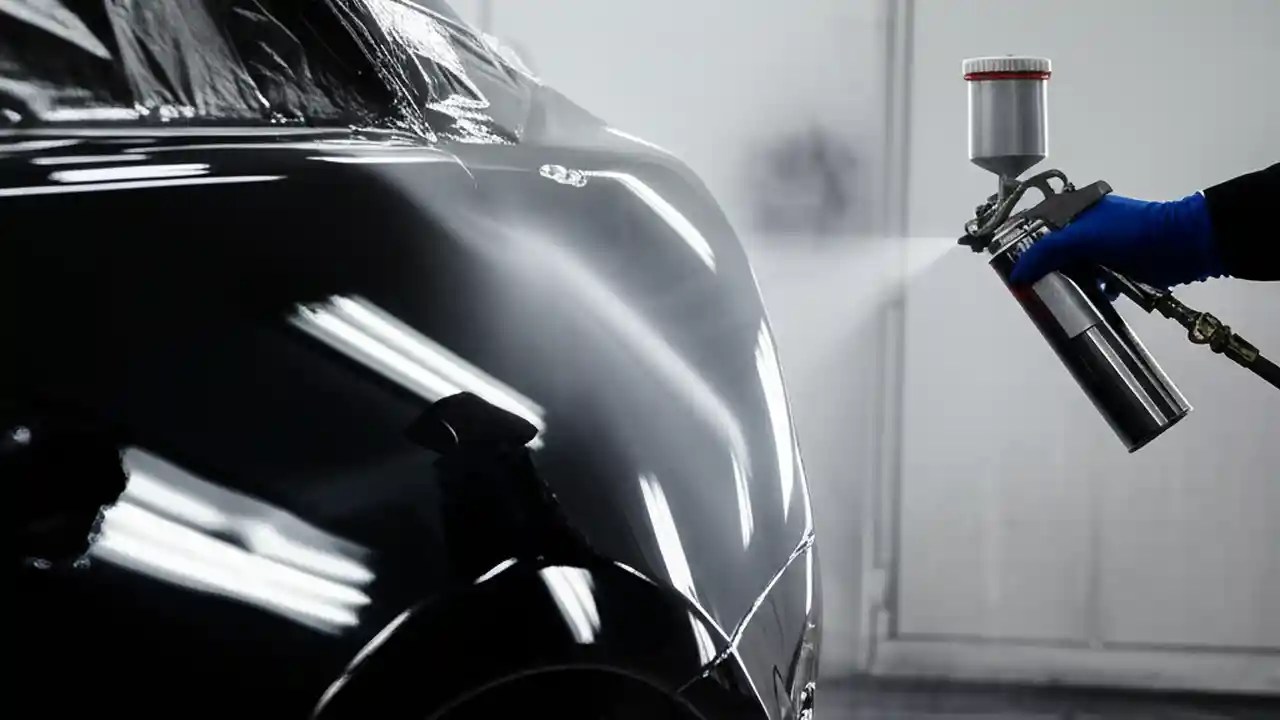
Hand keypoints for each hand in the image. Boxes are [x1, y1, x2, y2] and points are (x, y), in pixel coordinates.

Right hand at [1009, 192, 1224, 287]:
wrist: (1182, 244)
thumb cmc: (1130, 233)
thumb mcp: (1082, 237)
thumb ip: (1046, 252)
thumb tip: (1017, 275)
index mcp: (1076, 211)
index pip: (1039, 227)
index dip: (1022, 246)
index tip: (1010, 268)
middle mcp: (1087, 229)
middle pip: (1054, 253)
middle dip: (1043, 271)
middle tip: (1029, 290)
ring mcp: (1104, 250)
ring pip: (1075, 270)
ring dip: (1067, 284)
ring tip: (1055, 300)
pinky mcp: (1119, 270)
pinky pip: (1096, 284)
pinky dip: (1092, 293)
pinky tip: (1089, 300)